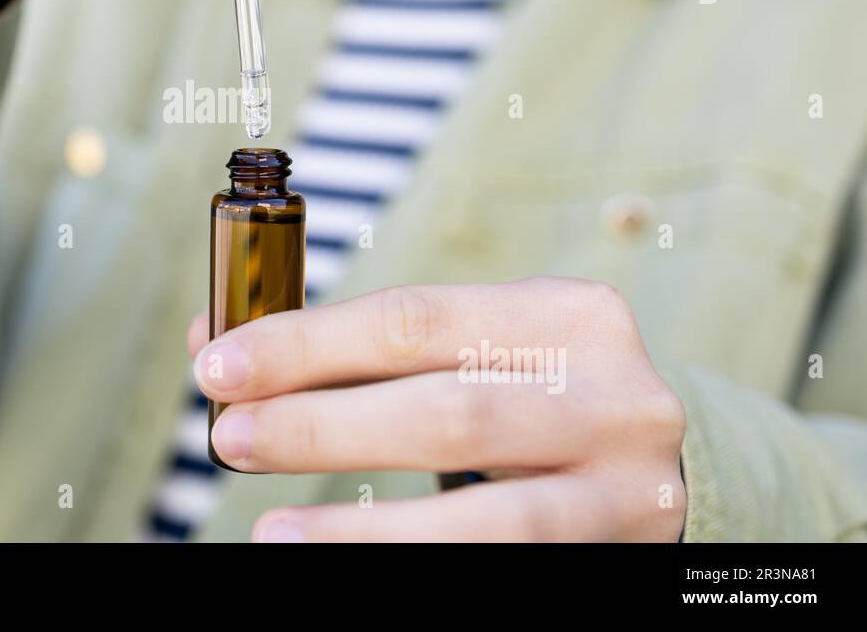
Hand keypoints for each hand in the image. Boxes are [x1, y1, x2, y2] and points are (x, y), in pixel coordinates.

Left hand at [189, 277, 686, 540]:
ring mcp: (626, 483)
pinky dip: (410, 562)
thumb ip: (354, 350)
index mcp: (563, 314)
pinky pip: (499, 560)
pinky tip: (345, 562)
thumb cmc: (530, 395)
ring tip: (272, 533)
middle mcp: (609, 391)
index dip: (307, 342)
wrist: (659, 470)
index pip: (414, 318)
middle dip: (322, 426)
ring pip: (486, 513)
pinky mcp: (618, 550)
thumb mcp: (467, 352)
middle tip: (230, 439)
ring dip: (363, 527)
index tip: (218, 365)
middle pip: (446, 409)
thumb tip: (215, 345)